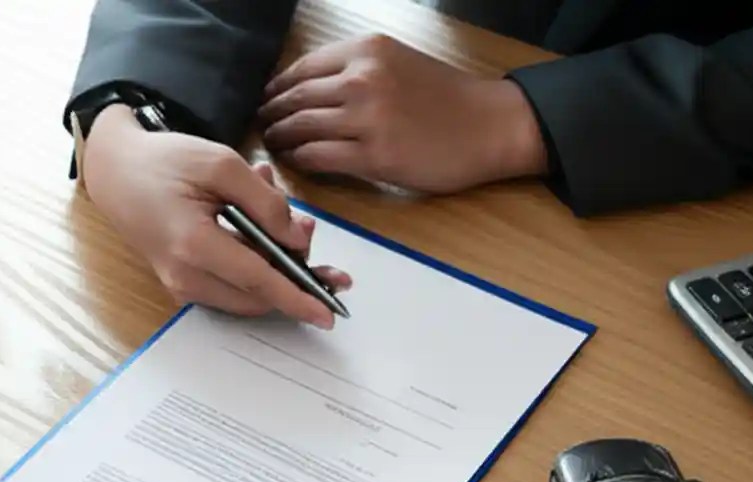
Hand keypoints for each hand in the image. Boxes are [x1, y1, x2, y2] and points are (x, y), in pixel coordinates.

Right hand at [81, 105, 350, 329]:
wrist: (116, 172)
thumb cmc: (166, 162)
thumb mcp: (222, 164)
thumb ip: (266, 203)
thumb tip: (299, 240)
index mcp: (194, 246)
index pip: (260, 281)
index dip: (299, 297)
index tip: (328, 314)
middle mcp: (186, 276)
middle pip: (259, 294)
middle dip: (294, 271)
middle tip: (310, 231)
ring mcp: (181, 285)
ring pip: (248, 294)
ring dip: (273, 262)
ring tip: (275, 213)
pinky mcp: (182, 284)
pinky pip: (231, 286)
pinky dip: (253, 262)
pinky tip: (254, 224)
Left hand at [258, 34, 546, 193]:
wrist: (489, 125)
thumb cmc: (446, 97)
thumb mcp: (397, 61)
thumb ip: (356, 68)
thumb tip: (309, 86)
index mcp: (366, 50)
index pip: (302, 68)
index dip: (277, 87)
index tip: (268, 99)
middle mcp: (362, 78)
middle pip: (295, 97)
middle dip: (272, 114)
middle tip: (262, 125)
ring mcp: (366, 118)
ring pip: (301, 127)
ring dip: (280, 137)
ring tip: (274, 143)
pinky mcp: (373, 155)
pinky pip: (318, 156)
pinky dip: (301, 159)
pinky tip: (297, 161)